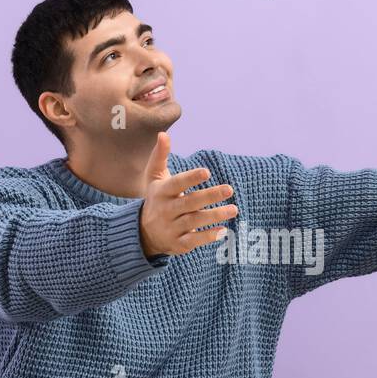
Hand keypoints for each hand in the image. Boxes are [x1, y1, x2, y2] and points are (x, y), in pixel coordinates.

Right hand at [139, 131, 238, 257]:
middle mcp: (166, 210)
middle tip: (230, 189)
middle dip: (209, 196)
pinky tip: (223, 231)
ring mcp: (171, 228)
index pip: (177, 184)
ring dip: (214, 216)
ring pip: (194, 221)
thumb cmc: (156, 199)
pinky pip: (193, 240)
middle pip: (189, 202)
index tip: (207, 171)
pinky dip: (207, 237)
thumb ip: (160, 156)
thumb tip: (163, 133)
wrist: (143, 233)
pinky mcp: (178, 244)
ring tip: (234, 209)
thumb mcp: (154, 178)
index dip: (191, 178)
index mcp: (161, 192)